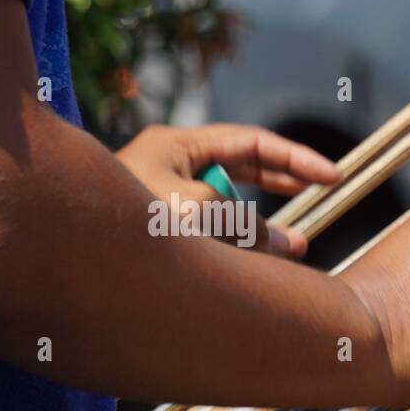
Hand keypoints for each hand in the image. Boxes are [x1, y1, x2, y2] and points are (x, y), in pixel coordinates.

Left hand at [116, 124, 339, 258]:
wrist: (76, 258)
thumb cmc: (130, 220)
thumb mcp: (201, 212)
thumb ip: (252, 227)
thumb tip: (293, 246)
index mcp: (178, 148)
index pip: (251, 143)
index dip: (296, 158)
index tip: (333, 176)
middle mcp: (174, 172)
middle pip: (245, 172)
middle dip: (285, 186)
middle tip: (324, 194)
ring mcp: (170, 205)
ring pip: (233, 212)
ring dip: (264, 230)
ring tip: (296, 248)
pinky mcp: (166, 238)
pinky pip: (218, 239)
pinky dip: (242, 250)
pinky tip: (260, 267)